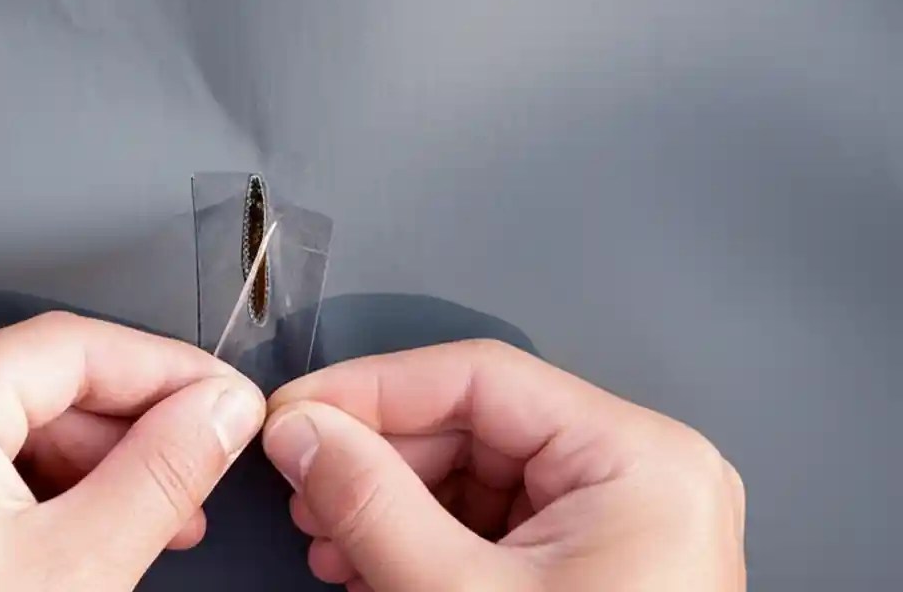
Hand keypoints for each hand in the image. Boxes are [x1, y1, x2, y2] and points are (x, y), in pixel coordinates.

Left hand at [0, 312, 264, 590]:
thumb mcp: (77, 571)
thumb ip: (161, 473)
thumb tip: (217, 410)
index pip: (68, 346)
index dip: (165, 369)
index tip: (225, 399)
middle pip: (35, 386)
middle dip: (129, 431)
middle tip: (200, 468)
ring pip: (3, 431)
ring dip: (89, 469)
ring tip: (157, 519)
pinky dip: (33, 497)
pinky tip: (85, 537)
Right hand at [263, 341, 745, 590]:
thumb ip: (371, 502)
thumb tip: (302, 432)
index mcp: (638, 461)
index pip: (479, 377)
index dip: (372, 387)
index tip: (296, 413)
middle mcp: (641, 477)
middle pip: (476, 425)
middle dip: (377, 457)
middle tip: (303, 482)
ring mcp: (621, 521)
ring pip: (477, 475)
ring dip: (391, 502)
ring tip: (327, 535)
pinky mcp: (595, 561)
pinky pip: (495, 522)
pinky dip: (425, 538)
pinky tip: (368, 562)